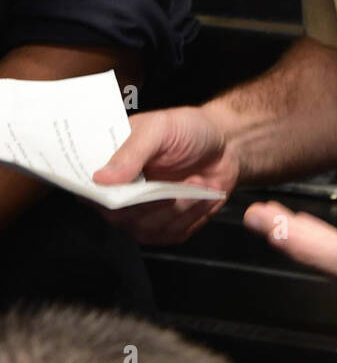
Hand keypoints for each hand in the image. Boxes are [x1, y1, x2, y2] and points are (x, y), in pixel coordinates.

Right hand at [91, 105, 238, 244]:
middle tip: (173, 188)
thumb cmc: (188, 129)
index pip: (86, 189)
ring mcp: (142, 213)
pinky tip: (201, 196)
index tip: (125, 188)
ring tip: (195, 184)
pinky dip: (190, 216)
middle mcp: (120, 193)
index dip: (96, 195)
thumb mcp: (160, 128)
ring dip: (176, 209)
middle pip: (117, 215)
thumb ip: (132, 151)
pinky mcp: (165, 227)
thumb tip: (100, 178)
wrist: (225, 144)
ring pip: (145, 229)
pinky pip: (170, 235)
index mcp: (109, 164)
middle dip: (150, 203)